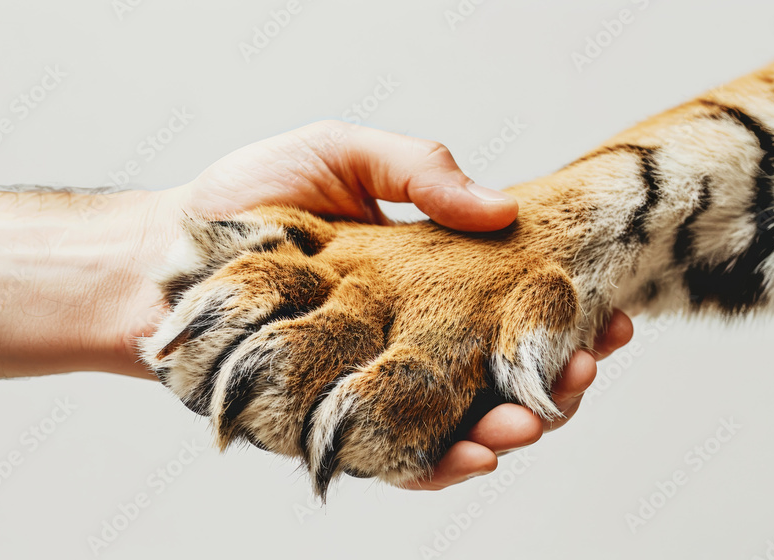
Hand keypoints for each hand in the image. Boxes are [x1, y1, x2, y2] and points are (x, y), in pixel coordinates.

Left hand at [156, 121, 633, 489]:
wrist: (164, 261)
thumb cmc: (246, 202)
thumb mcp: (340, 153)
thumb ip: (420, 171)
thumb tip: (502, 208)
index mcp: (425, 278)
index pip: (512, 303)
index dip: (567, 312)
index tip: (609, 313)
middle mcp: (411, 338)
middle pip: (502, 371)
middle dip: (556, 377)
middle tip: (584, 367)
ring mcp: (378, 387)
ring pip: (465, 421)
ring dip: (515, 426)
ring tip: (536, 419)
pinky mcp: (337, 426)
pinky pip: (402, 459)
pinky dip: (444, 464)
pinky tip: (478, 455)